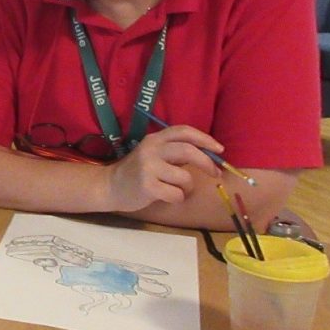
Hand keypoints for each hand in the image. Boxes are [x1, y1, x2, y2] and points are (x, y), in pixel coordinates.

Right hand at [103, 123, 221, 211]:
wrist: (110, 186)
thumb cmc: (138, 172)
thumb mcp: (154, 155)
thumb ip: (175, 152)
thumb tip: (208, 155)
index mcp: (155, 139)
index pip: (183, 131)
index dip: (204, 138)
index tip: (220, 149)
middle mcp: (151, 150)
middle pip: (188, 151)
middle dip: (207, 163)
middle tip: (215, 173)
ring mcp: (148, 168)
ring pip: (184, 177)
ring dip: (188, 187)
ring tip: (178, 190)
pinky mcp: (147, 186)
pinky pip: (176, 194)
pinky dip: (178, 198)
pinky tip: (168, 197)